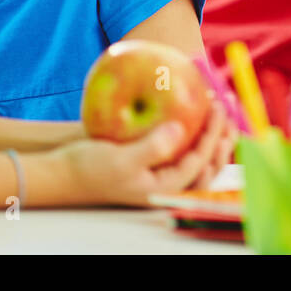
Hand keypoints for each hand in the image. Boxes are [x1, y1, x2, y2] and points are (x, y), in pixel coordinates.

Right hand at [57, 100, 228, 205]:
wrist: (63, 171)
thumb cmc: (89, 169)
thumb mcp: (121, 160)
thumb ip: (151, 148)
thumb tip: (178, 129)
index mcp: (166, 187)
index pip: (200, 162)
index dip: (214, 136)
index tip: (218, 109)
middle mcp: (167, 180)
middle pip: (207, 162)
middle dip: (222, 138)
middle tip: (228, 110)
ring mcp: (161, 167)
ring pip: (197, 152)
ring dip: (210, 132)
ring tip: (217, 106)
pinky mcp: (152, 154)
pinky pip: (179, 141)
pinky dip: (190, 125)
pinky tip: (191, 103)